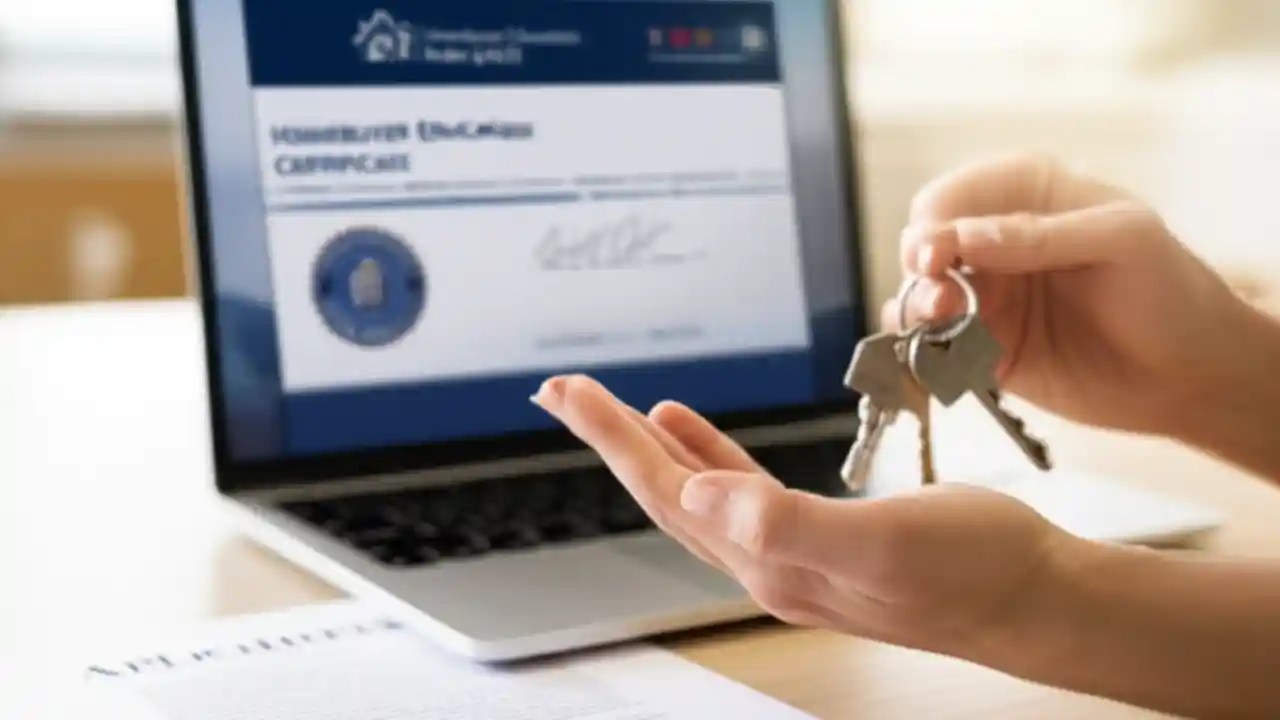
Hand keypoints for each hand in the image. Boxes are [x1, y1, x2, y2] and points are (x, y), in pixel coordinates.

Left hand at [531, 375, 1072, 661]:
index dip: (613, 440)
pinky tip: (690, 429)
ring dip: (649, 447)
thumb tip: (700, 496)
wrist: (1035, 597)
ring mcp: (792, 551)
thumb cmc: (975, 571)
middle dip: (609, 438)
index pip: (669, 491)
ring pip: (696, 491)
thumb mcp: (880, 542)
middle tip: (563, 391)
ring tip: (609, 408)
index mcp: (771, 559)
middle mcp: (769, 560)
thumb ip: (784, 523)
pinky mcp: (822, 536)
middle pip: (665, 491)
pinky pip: (741, 489)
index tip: (570, 395)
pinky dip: (708, 453)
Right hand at [895, 153, 1251, 437]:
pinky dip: (920, 347)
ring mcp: (989, 298)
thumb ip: (1040, 235)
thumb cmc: (1171, 291)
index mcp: (1029, 197)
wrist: (1195, 374)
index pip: (957, 196)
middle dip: (920, 264)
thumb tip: (964, 237)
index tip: (935, 249)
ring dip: (918, 306)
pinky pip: (934, 345)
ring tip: (939, 318)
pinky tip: (926, 349)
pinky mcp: (985, 350)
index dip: (937, 220)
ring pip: (922, 295)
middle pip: (926, 244)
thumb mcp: (1122, 241)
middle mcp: (997, 244)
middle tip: (935, 289)